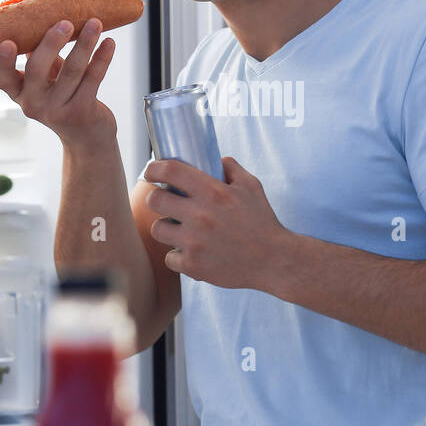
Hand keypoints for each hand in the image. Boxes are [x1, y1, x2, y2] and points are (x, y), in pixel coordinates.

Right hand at [0, 17, 116, 146]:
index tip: (8, 42)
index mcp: (20, 93)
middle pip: (37, 68)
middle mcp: (34, 104)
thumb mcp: (46, 82)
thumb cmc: (64, 100)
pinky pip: (93, 79)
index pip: (3, 79)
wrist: (86, 136)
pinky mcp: (81, 112)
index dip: (2, 62)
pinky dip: (102, 58)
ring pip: (71, 70)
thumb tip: (39, 20)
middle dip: (51, 42)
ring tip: (95, 23)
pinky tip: (109, 42)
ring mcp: (57, 110)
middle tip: (66, 22)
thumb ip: (42, 57)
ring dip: (85, 43)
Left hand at [143, 156, 291, 290]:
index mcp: (213, 192)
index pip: (170, 171)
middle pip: (154, 200)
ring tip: (179, 229)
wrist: (273, 260)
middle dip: (157, 198)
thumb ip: (231, 169)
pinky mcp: (193, 265)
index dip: (154, 168)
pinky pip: (169, 257)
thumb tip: (216, 160)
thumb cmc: (262, 221)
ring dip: (166, 227)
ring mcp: (194, 242)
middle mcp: (200, 215)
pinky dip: (178, 255)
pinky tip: (192, 251)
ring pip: (158, 229)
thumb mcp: (252, 186)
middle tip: (165, 202)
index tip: (152, 171)